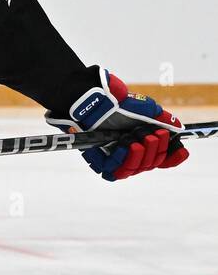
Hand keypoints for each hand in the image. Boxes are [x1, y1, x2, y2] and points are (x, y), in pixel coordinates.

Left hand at [46, 68, 188, 181]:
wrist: (94, 102)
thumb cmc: (117, 104)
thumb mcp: (145, 110)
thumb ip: (161, 119)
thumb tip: (178, 128)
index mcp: (144, 143)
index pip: (163, 159)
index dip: (173, 157)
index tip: (180, 150)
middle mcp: (131, 153)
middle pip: (151, 164)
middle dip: (156, 150)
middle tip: (151, 135)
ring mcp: (115, 158)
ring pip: (136, 169)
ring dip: (141, 155)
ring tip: (136, 140)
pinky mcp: (100, 162)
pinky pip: (115, 171)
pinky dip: (124, 159)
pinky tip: (127, 147)